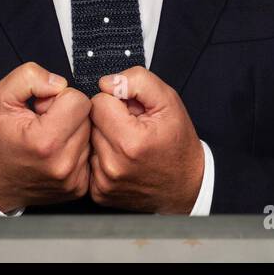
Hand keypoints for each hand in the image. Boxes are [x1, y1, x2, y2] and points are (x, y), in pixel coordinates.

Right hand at [0, 62, 91, 213]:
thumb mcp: (1, 97)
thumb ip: (29, 78)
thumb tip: (59, 83)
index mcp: (45, 142)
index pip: (79, 100)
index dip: (60, 97)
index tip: (42, 108)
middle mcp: (63, 164)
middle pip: (88, 117)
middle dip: (68, 113)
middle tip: (43, 122)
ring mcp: (73, 178)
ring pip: (91, 134)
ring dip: (73, 130)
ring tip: (48, 138)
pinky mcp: (79, 187)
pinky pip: (90, 153)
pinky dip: (76, 147)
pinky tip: (56, 151)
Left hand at [87, 66, 204, 212]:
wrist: (186, 186)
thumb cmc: (178, 144)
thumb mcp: (169, 101)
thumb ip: (138, 81)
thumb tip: (106, 83)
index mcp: (130, 142)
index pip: (99, 102)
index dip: (116, 100)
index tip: (132, 111)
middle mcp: (113, 166)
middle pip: (90, 122)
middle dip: (109, 119)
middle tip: (132, 127)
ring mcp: (104, 183)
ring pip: (87, 141)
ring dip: (104, 138)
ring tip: (127, 144)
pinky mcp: (99, 193)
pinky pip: (88, 162)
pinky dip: (101, 157)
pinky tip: (121, 159)